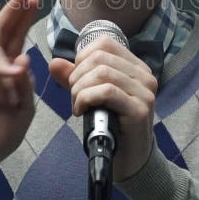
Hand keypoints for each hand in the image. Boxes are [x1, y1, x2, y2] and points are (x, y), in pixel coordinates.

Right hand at [0, 0, 39, 175]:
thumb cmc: (2, 133)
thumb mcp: (24, 111)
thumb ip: (26, 86)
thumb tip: (24, 59)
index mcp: (8, 71)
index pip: (16, 39)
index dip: (23, 19)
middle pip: (2, 33)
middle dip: (14, 11)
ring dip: (10, 27)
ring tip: (26, 15)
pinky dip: (0, 68)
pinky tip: (13, 70)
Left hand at [49, 36, 157, 180]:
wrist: (130, 156)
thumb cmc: (111, 123)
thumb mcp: (91, 95)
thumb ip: (74, 77)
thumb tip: (54, 63)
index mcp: (135, 66)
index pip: (104, 43)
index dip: (82, 57)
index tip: (76, 78)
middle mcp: (144, 75)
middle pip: (99, 58)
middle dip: (77, 76)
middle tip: (74, 96)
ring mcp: (144, 92)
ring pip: (102, 73)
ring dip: (79, 89)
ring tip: (77, 105)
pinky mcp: (140, 110)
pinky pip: (107, 92)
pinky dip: (86, 98)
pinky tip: (81, 110)